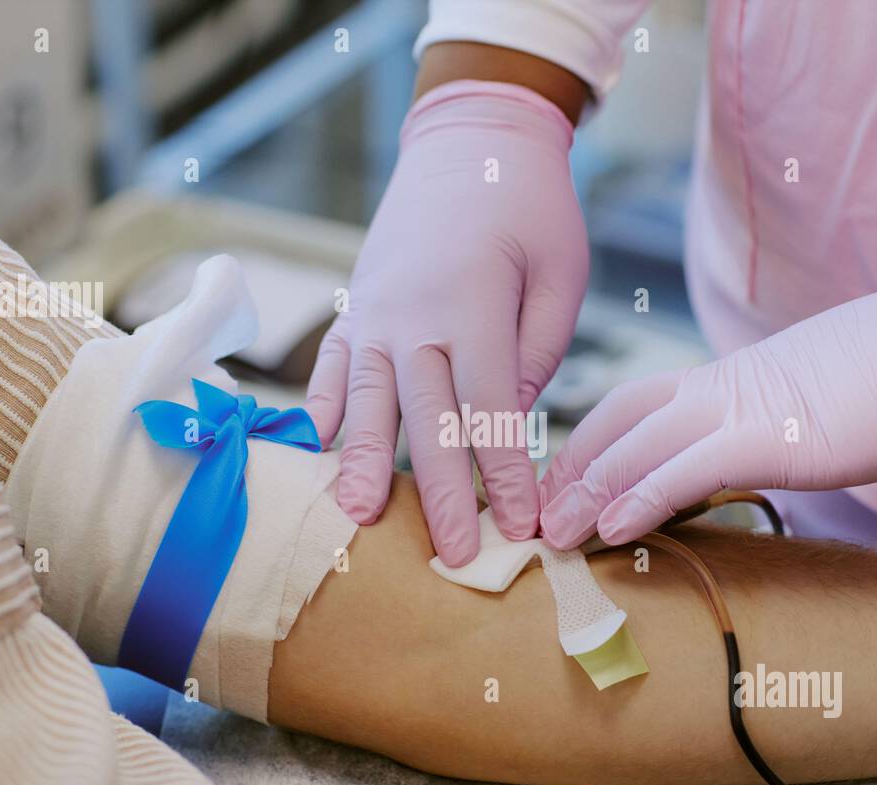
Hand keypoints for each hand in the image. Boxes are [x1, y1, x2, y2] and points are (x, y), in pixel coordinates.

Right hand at [305, 80, 587, 565]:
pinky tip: (317, 449)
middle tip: (451, 554)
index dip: (504, 475)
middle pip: (428, 420)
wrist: (467, 138)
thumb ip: (535, 351)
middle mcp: (416, 314)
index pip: (490, 408)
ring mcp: (375, 311)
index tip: (520, 527)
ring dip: (366, 462)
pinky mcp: (354, 306)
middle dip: (442, 493)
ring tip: (359, 517)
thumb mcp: (559, 273)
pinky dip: (323, 408)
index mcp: (476, 305)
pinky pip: (333, 365)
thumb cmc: (529, 206)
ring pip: (369, 400)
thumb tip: (506, 422)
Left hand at [539, 231, 876, 548]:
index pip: (644, 401)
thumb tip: (780, 443)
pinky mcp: (780, 435)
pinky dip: (640, 498)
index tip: (567, 480)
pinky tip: (608, 530)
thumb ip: (791, 416)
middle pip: (622, 419)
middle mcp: (730, 384)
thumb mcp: (834, 394)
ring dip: (587, 491)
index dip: (595, 441)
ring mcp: (751, 406)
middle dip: (572, 467)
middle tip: (535, 513)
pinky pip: (689, 467)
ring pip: (640, 445)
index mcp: (741, 375)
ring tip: (549, 536)